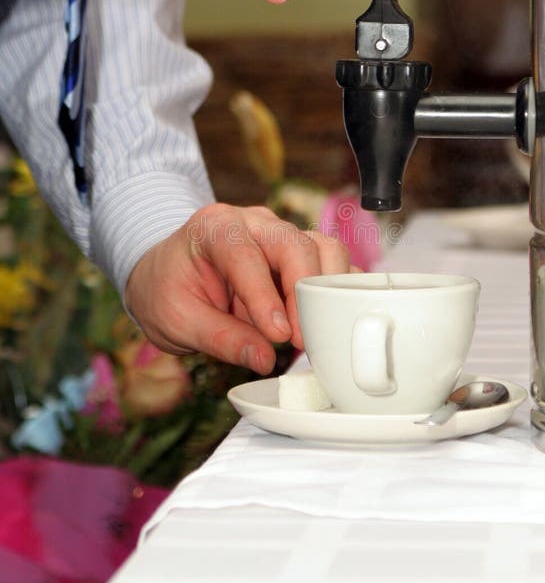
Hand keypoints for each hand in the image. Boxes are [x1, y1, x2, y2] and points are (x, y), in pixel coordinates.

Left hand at [124, 203, 350, 373]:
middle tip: (301, 342)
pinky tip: (331, 319)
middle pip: (294, 244)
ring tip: (317, 331)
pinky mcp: (300, 253)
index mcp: (214, 228)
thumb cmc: (167, 291)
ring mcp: (281, 234)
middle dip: (304, 294)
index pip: (245, 255)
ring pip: (323, 247)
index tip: (280, 335)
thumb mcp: (176, 321)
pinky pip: (331, 263)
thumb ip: (220, 338)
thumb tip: (263, 359)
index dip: (265, 296)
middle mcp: (253, 223)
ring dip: (328, 290)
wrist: (166, 275)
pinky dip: (339, 289)